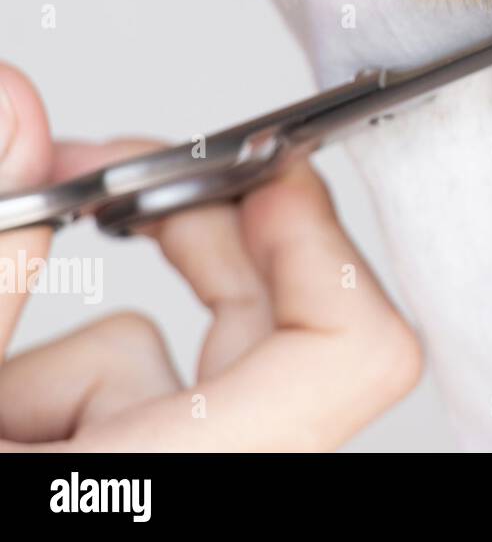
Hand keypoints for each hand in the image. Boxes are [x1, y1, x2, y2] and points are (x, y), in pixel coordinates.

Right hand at [0, 62, 422, 450]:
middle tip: (119, 178)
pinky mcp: (131, 485)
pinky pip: (125, 397)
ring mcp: (163, 489)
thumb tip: (13, 106)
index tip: (260, 173)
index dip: (323, 245)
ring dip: (84, 329)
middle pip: (279, 332)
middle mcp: (196, 489)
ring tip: (5, 315)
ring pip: (171, 359)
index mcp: (173, 483)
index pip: (353, 354)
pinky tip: (2, 409)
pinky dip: (61, 383)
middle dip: (199, 235)